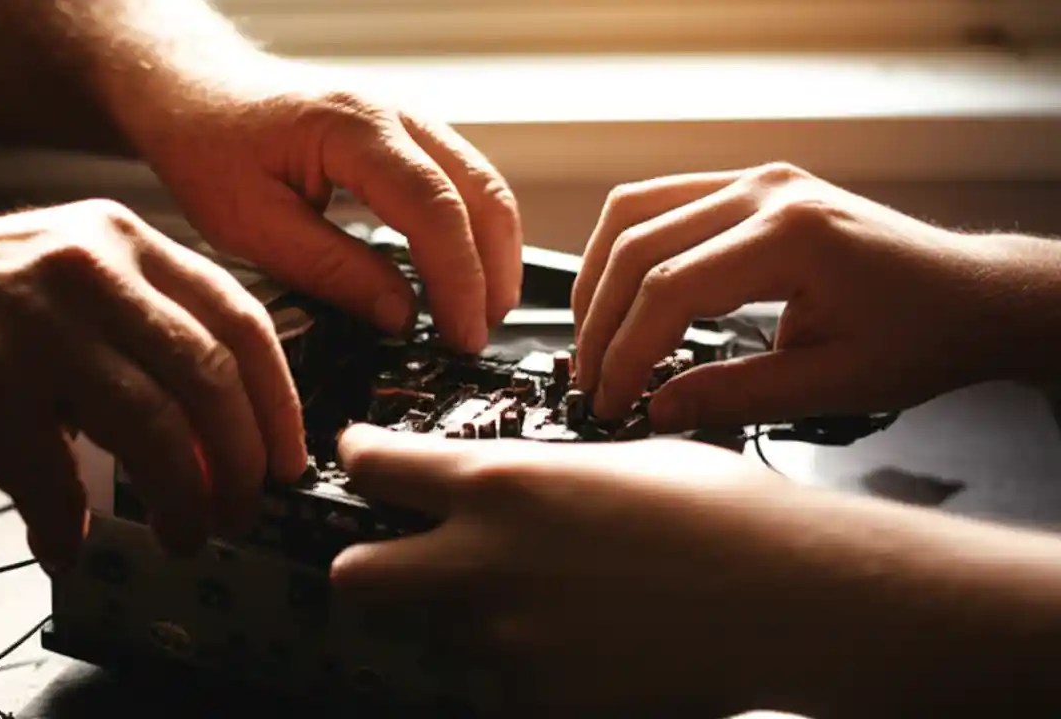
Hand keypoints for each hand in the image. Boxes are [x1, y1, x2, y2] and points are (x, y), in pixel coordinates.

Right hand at [0, 199, 306, 568]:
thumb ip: (144, 329)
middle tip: (240, 511)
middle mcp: (92, 270)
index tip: (286, 459)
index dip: (279, 404)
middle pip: (212, 380)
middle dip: (242, 464)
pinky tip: (69, 540)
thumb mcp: (69, 276)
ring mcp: (37, 325)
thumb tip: (218, 428)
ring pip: (156, 429)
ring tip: (184, 535)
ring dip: (183, 500)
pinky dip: (73, 523)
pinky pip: (57, 478)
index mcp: (125, 243)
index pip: (242, 321)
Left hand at [111, 58, 522, 352]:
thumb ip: (331, 271)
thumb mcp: (252, 225)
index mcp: (354, 128)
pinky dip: (474, 231)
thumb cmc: (210, 145)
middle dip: (493, 271)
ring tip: (480, 313)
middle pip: (480, 192)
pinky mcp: (406, 136)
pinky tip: (464, 273)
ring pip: (483, 184)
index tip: (461, 334)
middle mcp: (395, 113)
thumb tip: (400, 316)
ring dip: (493, 252)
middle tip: (479, 334)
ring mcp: (407, 119)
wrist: (195, 91)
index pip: (434, 208)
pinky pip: (463, 181)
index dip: (458, 278)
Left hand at [330, 424, 1060, 716]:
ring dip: (471, 620)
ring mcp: (508, 642)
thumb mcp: (615, 460)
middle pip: (356, 574)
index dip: (360, 458)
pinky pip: (503, 686)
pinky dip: (528, 669)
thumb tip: (500, 489)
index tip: (360, 458)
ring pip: (440, 635)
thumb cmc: (724, 512)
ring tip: (552, 603)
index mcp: (504, 483)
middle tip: (403, 558)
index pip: (378, 465)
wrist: (794, 595)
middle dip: (371, 563)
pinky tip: (588, 645)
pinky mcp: (543, 702)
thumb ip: (535, 481)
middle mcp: (484, 563)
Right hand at [571, 162, 1060, 427]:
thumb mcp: (832, 385)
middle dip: (600, 321)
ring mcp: (756, 180)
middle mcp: (767, 191)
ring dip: (599, 277)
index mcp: (793, 234)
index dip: (626, 351)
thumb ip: (737, 397)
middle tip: (590, 379)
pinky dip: (625, 250)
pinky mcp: (750, 186)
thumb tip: (657, 410)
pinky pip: (659, 203)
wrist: (969, 296)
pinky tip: (620, 296)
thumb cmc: (921, 335)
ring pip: (634, 211)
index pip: (670, 288)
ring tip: (591, 337)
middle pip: (638, 245)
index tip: (610, 399)